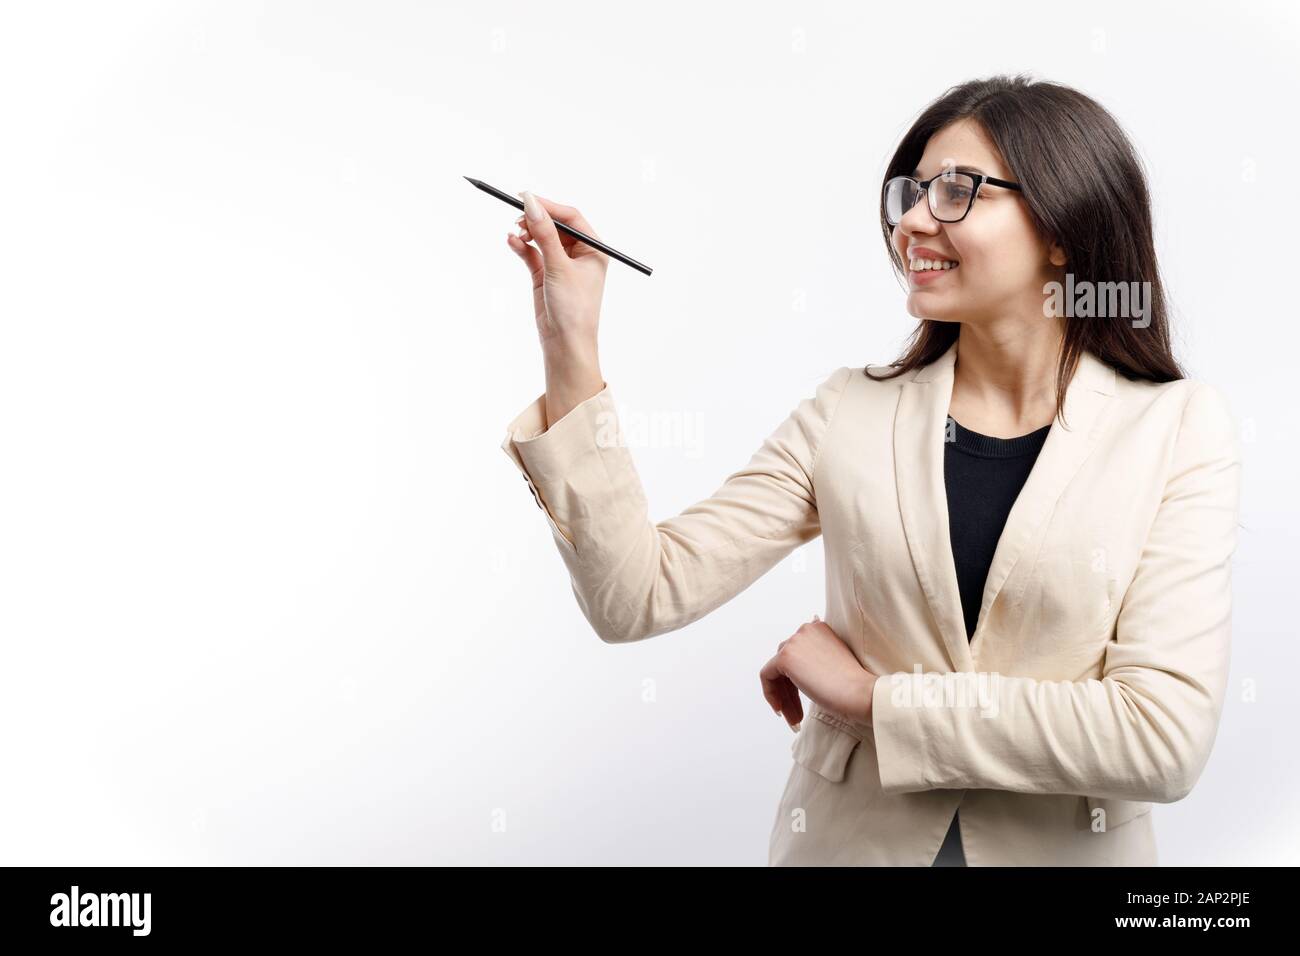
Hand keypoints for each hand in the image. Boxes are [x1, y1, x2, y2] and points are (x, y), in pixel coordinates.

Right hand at [506, 191, 608, 349]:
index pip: (571, 218)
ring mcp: (561, 265)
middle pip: (555, 225)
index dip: (549, 206)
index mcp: (594, 250)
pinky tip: (512, 242)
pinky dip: (522, 247)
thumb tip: (531, 203)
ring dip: (527, 233)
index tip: (526, 198)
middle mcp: (579, 255)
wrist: (565, 345)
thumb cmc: (574, 309)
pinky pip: (532, 254)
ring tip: (515, 234)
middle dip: (536, 220)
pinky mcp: (545, 276)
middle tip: (517, 215)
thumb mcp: (559, 266)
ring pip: (541, 238)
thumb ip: (544, 233)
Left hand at [759, 615, 876, 730]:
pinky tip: (782, 711)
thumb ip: (815, 658)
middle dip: (789, 691)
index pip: (798, 654)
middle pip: (786, 664)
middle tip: (796, 715)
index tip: (803, 700)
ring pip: (777, 671)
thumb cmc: (853, 685)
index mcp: (819, 628)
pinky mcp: (785, 657)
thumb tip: (801, 667)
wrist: (861, 693)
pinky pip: (767, 676)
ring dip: (783, 697)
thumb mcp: (833, 663)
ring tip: (793, 720)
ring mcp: (795, 642)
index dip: (797, 680)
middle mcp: (806, 629)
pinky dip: (771, 694)